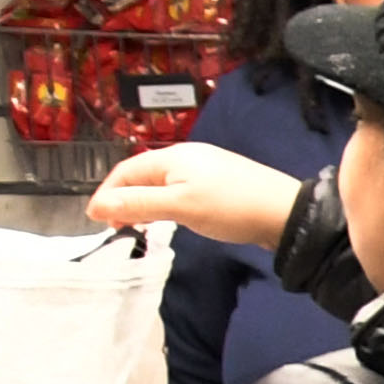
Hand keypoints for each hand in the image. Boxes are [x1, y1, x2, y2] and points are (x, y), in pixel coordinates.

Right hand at [86, 141, 306, 249]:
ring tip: (138, 225)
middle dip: (125, 198)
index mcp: (173, 157)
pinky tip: (171, 219)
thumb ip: (138, 204)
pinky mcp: (221, 184)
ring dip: (146, 203)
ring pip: (163, 184)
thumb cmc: (232, 207)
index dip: (108, 194)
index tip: (97, 219)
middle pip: (143, 176)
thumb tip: (97, 205)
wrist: (286, 213)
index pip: (126, 171)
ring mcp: (206, 170)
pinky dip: (167, 204)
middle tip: (117, 227)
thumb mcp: (179, 206)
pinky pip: (183, 191)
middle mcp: (187, 157)